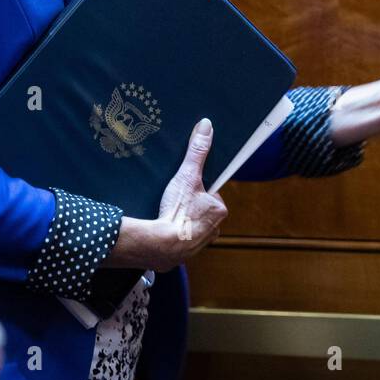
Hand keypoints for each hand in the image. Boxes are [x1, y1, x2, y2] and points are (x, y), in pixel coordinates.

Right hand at [150, 118, 228, 270]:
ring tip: (167, 214)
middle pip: (201, 209)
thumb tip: (206, 126)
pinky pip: (182, 239)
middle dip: (189, 205)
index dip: (195, 189)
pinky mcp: (186, 253)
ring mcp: (201, 243)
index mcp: (219, 210)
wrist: (160, 245)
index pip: (210, 193)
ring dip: (182, 220)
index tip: (183, 190)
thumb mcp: (186, 175)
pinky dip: (175, 234)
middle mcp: (215, 229)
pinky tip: (164, 228)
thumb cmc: (177, 211)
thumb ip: (197, 151)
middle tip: (173, 201)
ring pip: (192, 224)